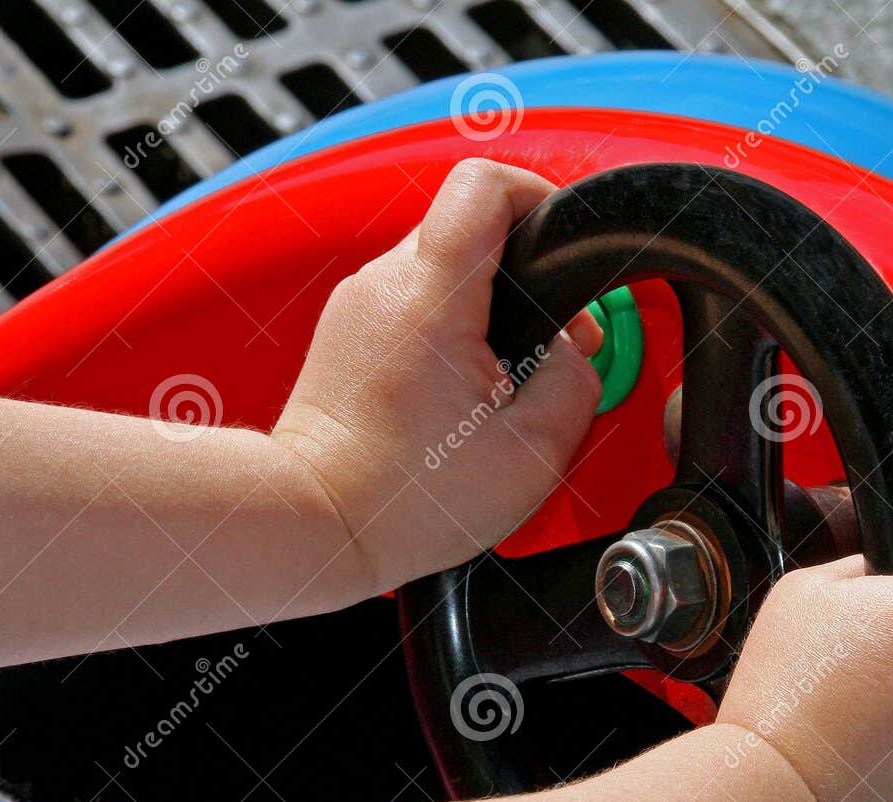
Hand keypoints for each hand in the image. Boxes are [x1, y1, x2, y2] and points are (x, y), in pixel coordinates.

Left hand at [272, 159, 602, 593]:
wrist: (316, 524)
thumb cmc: (403, 499)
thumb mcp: (536, 450)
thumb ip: (576, 379)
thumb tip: (572, 352)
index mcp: (433, 294)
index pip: (487, 185)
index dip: (540, 195)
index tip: (564, 238)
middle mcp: (385, 285)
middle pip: (473, 233)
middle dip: (527, 280)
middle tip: (554, 345)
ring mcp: (359, 306)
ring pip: (445, 274)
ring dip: (489, 313)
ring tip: (506, 380)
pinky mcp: (348, 335)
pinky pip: (416, 309)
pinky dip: (452, 337)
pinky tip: (465, 394)